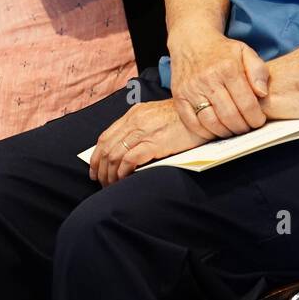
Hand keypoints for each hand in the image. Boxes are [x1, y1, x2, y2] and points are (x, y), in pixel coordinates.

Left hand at [89, 99, 211, 186]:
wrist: (204, 114)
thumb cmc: (184, 119)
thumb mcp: (157, 117)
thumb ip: (141, 127)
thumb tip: (126, 148)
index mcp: (134, 114)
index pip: (106, 136)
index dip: (96, 155)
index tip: (94, 169)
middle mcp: (135, 121)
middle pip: (106, 147)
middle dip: (100, 168)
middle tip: (100, 182)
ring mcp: (144, 131)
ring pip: (115, 155)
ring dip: (110, 174)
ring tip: (111, 186)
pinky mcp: (154, 143)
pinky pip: (129, 160)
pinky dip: (122, 172)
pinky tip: (123, 180)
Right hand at [167, 21, 269, 138]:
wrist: (191, 41)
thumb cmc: (221, 50)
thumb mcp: (245, 52)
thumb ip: (258, 71)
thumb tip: (262, 94)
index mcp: (228, 68)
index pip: (246, 103)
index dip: (256, 118)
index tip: (259, 121)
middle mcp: (208, 79)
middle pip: (229, 116)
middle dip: (242, 128)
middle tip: (247, 128)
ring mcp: (191, 89)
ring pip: (211, 123)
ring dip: (226, 132)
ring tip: (233, 129)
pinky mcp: (179, 97)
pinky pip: (192, 123)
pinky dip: (206, 132)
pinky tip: (215, 129)